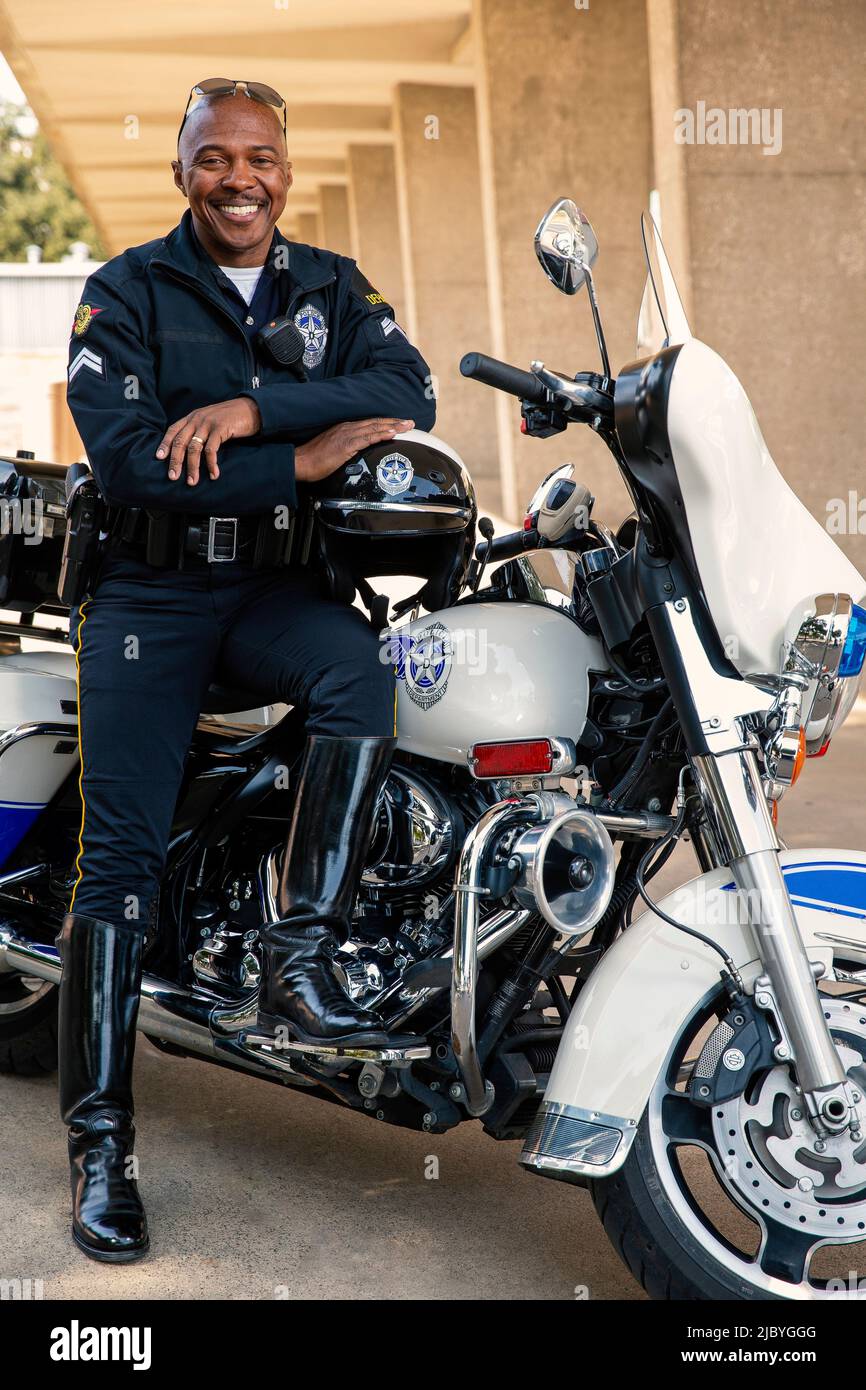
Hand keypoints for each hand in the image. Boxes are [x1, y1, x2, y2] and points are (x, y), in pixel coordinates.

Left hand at [157, 397, 261, 485]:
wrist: (250, 409)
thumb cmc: (230, 419)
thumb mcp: (209, 421)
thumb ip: (198, 431)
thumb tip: (188, 450)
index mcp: (192, 417)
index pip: (173, 430)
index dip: (165, 444)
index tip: (159, 458)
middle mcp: (197, 419)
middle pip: (180, 442)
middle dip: (175, 461)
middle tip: (173, 476)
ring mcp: (208, 423)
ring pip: (194, 448)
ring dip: (192, 467)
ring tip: (192, 481)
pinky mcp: (220, 429)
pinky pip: (211, 449)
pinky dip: (210, 464)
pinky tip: (213, 474)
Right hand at [294, 418, 413, 482]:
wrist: (300, 462)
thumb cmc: (313, 459)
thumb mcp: (333, 451)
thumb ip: (346, 449)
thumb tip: (356, 454)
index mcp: (344, 430)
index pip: (369, 424)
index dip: (386, 423)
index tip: (399, 423)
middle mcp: (347, 428)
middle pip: (375, 422)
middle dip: (394, 422)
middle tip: (410, 422)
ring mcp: (346, 435)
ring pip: (374, 428)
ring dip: (392, 426)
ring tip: (406, 426)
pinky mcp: (345, 445)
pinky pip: (367, 438)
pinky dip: (381, 434)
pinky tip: (391, 433)